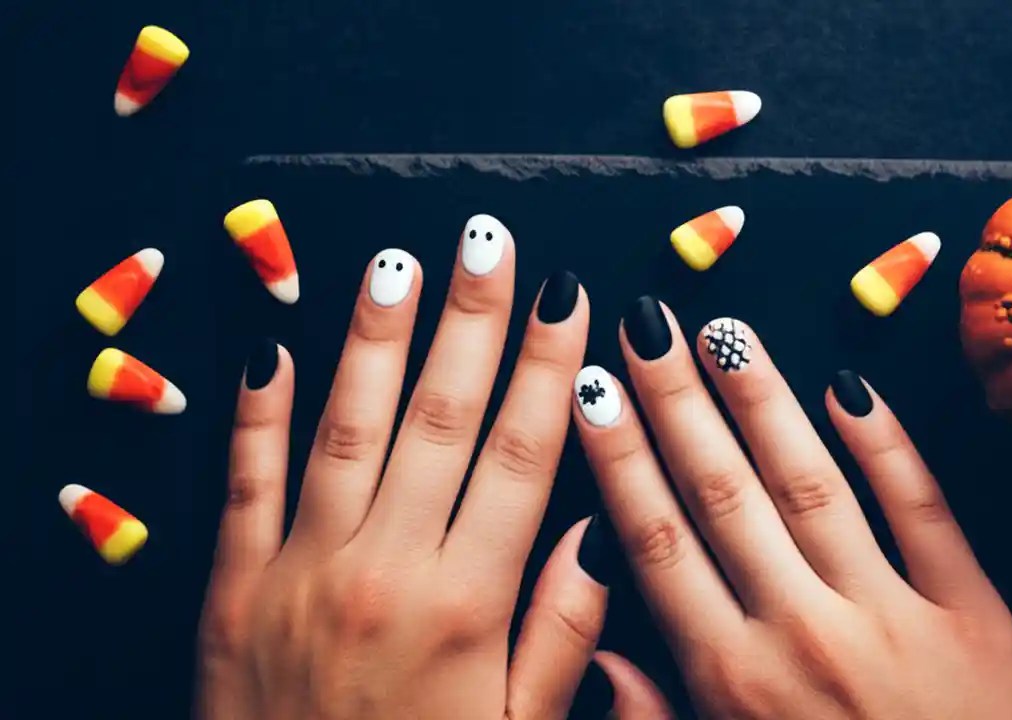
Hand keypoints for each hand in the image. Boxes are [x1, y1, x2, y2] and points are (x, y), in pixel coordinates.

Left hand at [196, 219, 663, 718]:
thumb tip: (596, 536)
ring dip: (375, 340)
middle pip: (441, 419)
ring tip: (399, 264)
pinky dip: (257, 413)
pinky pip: (244, 483)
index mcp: (466, 604)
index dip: (550, 368)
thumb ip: (562, 637)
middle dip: (473, 320)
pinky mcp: (230, 588)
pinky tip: (273, 348)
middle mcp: (383, 568)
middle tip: (490, 241)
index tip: (569, 297)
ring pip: (347, 428)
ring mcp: (299, 570)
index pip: (523, 456)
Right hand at [571, 298, 1011, 718]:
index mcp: (732, 683)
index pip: (658, 543)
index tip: (591, 389)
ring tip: (724, 331)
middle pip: (722, 495)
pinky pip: (924, 511)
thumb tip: (600, 649)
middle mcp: (802, 635)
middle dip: (675, 400)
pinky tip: (849, 384)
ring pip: (810, 485)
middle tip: (645, 320)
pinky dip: (887, 444)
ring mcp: (891, 616)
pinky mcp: (972, 611)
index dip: (620, 459)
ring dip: (762, 402)